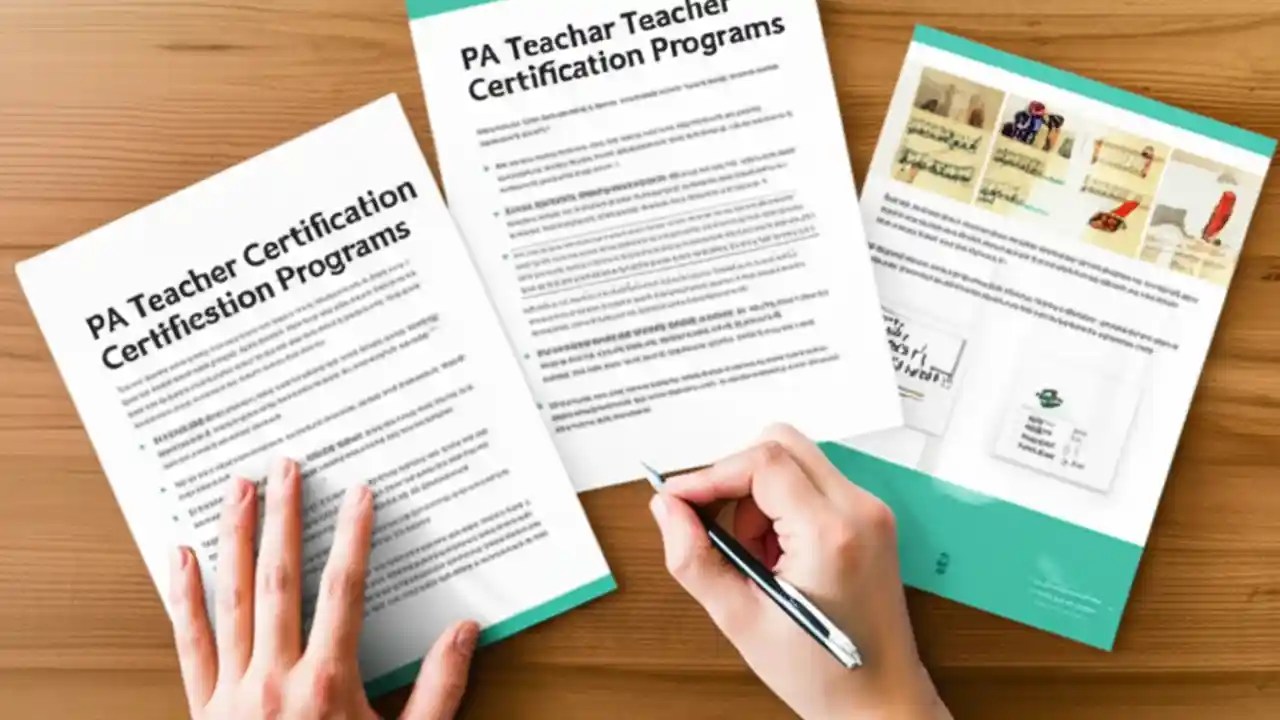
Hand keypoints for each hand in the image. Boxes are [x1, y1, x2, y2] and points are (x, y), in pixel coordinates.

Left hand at [167, 458, 477, 718]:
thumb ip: (440, 690)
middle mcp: (275, 679)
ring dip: (232, 538)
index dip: (353, 537)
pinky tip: (181, 557)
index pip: (344, 591)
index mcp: (327, 684)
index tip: (359, 495)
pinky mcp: (202, 710)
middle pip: (279, 580)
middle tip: (285, 469)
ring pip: (230, 599)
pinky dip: (183, 598)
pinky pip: (190, 644)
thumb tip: (465, 633)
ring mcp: (232, 692)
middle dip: (283, 518)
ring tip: (235, 490)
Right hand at [649, 426, 950, 719]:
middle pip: (781, 444)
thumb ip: (694, 558)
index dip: (710, 474)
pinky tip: (779, 556)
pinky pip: (812, 483)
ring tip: (758, 558)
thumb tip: (667, 509)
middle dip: (736, 478)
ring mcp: (870, 511)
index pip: (762, 462)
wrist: (879, 700)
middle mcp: (859, 510)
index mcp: (831, 534)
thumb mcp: (740, 619)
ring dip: (759, 496)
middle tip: (722, 530)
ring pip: (794, 461)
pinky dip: (782, 507)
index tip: (679, 500)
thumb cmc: (822, 673)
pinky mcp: (869, 518)